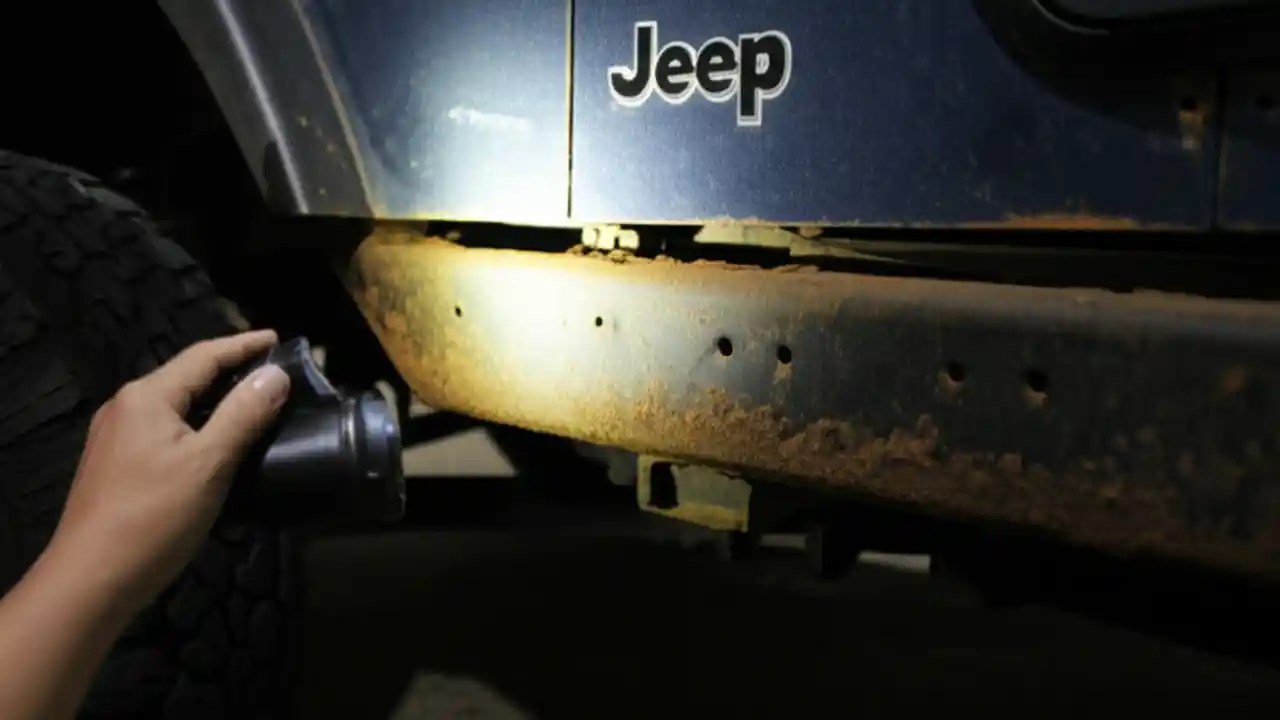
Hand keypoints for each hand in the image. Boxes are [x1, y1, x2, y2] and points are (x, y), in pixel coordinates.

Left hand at [48, 329, 291, 613]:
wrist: (91, 579)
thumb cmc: (154, 516)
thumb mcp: (209, 463)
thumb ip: (244, 414)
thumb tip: (275, 374)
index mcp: (146, 397)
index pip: (204, 356)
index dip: (243, 345)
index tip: (279, 339)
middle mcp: (125, 408)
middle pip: (186, 378)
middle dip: (230, 372)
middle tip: (274, 376)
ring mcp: (115, 438)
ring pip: (175, 407)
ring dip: (214, 402)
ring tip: (254, 407)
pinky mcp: (116, 466)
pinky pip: (164, 432)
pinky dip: (197, 427)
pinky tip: (216, 446)